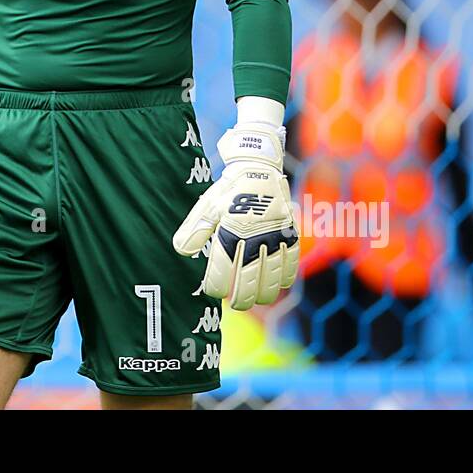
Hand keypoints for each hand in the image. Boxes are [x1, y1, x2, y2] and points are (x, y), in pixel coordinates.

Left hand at [172, 122, 298, 308]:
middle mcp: (253, 236)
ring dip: (264, 293)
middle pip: (248, 281)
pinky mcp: (289, 234)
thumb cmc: (228, 191)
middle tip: (235, 304)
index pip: (221, 271)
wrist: (257, 168)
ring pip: (272, 278)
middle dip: (240, 298)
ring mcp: (274, 236)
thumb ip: (194, 230)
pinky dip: (285, 278)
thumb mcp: (206, 207)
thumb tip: (181, 250)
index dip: (215, 286)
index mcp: (229, 230)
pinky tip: (278, 283)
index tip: (212, 290)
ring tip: (256, 299)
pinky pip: (292, 263)